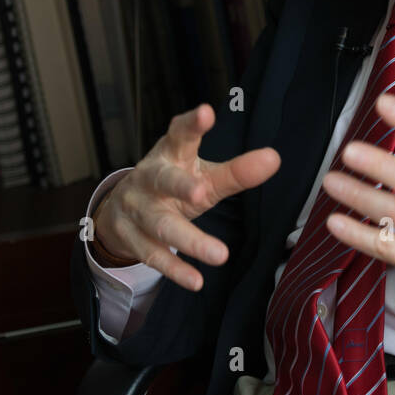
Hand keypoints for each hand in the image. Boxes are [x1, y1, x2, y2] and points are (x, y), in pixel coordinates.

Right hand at [91, 104, 280, 290]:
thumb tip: (274, 159)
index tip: (206, 113)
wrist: (119, 209)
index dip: (192, 124)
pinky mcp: (132, 238)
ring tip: (220, 254)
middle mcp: (150, 178)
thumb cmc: (172, 184)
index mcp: (169, 153)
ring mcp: (138, 209)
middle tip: (202, 193)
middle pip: (164, 180)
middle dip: (182, 187)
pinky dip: (175, 269)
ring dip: (190, 240)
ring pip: (162, 225)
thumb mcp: (202, 174)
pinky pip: (154, 255)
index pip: (179, 134)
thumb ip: (236, 171)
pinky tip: (197, 281)